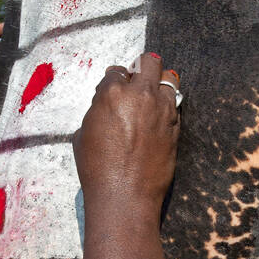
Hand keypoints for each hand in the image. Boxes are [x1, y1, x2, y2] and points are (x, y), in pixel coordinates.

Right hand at [72, 52, 180, 215]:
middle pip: (149, 62)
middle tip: (137, 80)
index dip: (115, 79)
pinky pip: (175, 103)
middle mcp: (140, 95)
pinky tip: (159, 115)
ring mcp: (162, 109)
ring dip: (160, 82)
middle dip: (142, 67)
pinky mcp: (176, 125)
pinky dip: (167, 105)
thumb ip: (97, 111)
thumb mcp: (83, 134)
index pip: (117, 71)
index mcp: (112, 93)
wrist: (125, 195)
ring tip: (153, 94)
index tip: (115, 87)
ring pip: (169, 78)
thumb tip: (105, 107)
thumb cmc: (98, 169)